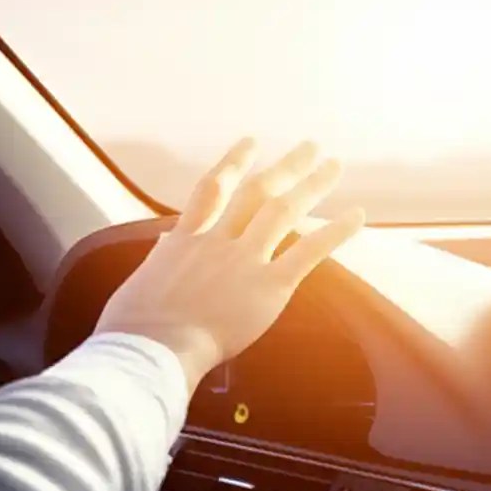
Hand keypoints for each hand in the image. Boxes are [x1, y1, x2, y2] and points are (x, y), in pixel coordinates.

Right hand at [96, 138, 364, 392]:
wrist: (150, 348)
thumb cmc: (133, 330)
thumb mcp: (139, 287)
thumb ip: (159, 265)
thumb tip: (163, 254)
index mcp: (184, 241)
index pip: (211, 190)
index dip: (233, 163)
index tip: (250, 142)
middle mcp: (216, 242)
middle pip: (256, 192)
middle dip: (285, 167)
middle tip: (310, 146)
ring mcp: (242, 260)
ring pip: (282, 210)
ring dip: (311, 185)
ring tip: (334, 165)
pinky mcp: (267, 286)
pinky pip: (307, 251)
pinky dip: (335, 231)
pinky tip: (358, 215)